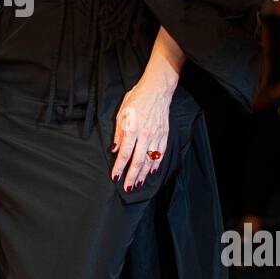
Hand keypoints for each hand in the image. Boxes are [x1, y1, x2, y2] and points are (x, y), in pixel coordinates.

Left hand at [111, 73, 174, 191]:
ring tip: (138, 183)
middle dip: (132, 176)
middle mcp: (145, 135)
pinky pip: (160, 153)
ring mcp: (156, 136)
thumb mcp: (121, 113)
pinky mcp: (164, 135)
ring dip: (143, 174)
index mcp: (132, 129)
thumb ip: (118, 133)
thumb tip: (115, 149)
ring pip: (150, 160)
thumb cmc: (136, 99)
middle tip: (128, 188)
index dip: (119, 167)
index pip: (124, 154)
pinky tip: (152, 171)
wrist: (156, 90)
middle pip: (138, 161)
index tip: (115, 177)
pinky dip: (156, 164)